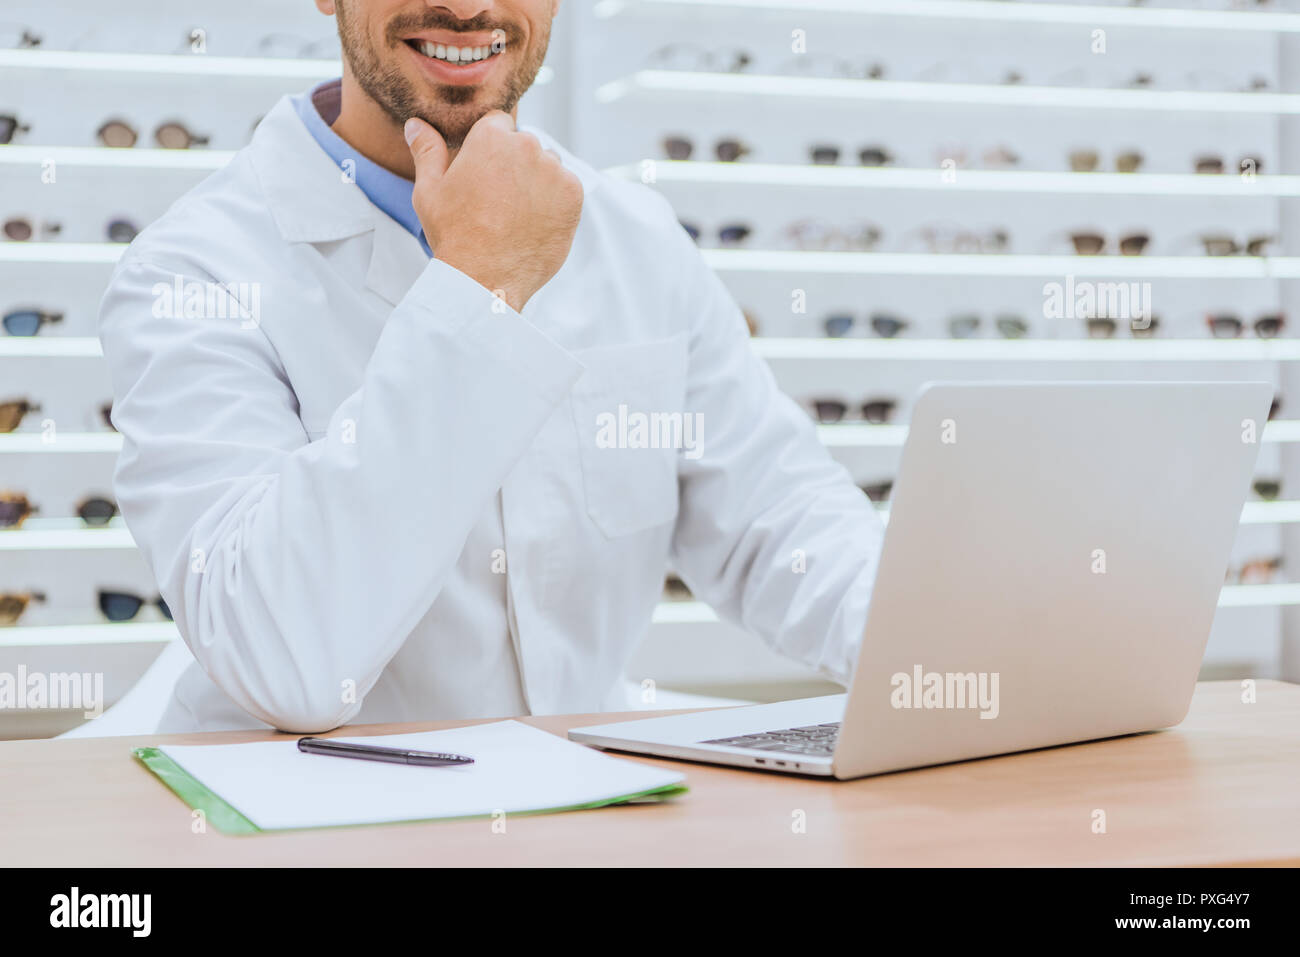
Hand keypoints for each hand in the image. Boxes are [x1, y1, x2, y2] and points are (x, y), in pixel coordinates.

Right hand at [405, 113, 583, 311]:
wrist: (485, 278)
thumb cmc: (454, 235)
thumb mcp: (430, 190)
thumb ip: (427, 151)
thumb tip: (415, 124)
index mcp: (491, 136)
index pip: (500, 124)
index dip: (492, 149)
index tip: (486, 174)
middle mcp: (526, 145)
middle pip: (525, 145)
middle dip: (515, 165)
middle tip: (499, 202)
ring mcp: (554, 170)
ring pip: (548, 166)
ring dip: (538, 182)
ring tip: (516, 215)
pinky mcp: (574, 195)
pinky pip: (567, 188)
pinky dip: (556, 203)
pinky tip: (535, 223)